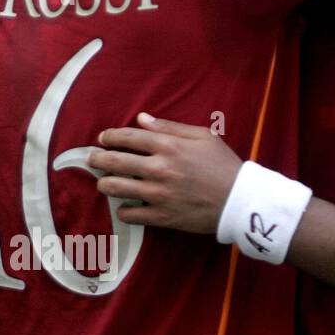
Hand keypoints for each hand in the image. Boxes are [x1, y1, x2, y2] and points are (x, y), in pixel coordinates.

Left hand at [86, 113, 241, 234]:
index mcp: (169, 146)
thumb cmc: (223, 165)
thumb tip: (141, 118)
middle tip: (92, 158)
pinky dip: (122, 210)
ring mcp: (159, 194)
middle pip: (114, 161)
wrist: (242, 201)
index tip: (102, 138)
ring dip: (104, 183)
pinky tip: (124, 206)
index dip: (109, 136)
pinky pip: (130, 214)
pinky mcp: (162, 216)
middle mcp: (160, 168)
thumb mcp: (202, 137)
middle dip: (97, 158)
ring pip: (115, 187)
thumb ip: (169, 126)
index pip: (127, 137)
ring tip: (103, 182)